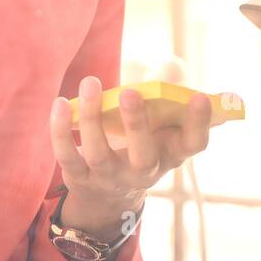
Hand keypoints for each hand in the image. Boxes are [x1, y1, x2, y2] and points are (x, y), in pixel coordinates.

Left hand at [49, 75, 212, 239]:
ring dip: (92, 116)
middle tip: (130, 91)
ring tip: (90, 82)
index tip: (200, 97)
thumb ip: (167, 92)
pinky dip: (61, 130)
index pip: (193, 143)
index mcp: (170, 153)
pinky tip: (60, 103)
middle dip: (136, 123)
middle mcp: (143, 171)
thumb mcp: (159, 124)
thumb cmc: (141, 143)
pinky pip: (68, 156)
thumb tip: (172, 67)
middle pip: (143, 154)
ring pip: (100, 153)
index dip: (200, 122)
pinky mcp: (81, 178)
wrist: (110, 194)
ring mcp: (111, 177)